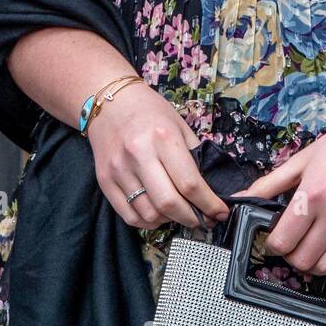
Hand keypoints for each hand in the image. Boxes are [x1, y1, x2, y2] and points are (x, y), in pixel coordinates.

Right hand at [87, 82, 231, 231]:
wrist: (109, 103)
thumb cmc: (149, 111)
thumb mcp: (179, 125)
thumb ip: (194, 155)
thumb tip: (212, 187)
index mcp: (163, 137)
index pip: (190, 183)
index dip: (209, 204)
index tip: (221, 212)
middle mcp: (139, 154)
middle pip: (169, 203)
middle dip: (192, 218)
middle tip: (204, 219)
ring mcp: (119, 170)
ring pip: (149, 214)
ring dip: (170, 221)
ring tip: (181, 213)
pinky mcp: (105, 181)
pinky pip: (128, 216)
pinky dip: (148, 222)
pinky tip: (159, 214)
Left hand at [231, 102, 325, 306]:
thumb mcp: (304, 158)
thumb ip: (270, 183)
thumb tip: (239, 199)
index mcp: (313, 194)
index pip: (282, 240)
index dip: (272, 243)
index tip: (275, 237)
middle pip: (302, 258)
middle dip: (291, 256)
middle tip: (292, 245)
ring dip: (313, 268)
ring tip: (310, 254)